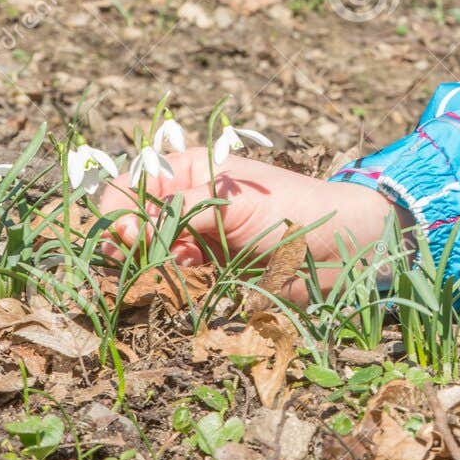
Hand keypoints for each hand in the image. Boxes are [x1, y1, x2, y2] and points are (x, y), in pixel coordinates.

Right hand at [95, 147, 408, 304]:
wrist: (341, 246)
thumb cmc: (292, 206)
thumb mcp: (233, 200)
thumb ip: (179, 212)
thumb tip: (128, 230)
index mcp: (187, 172)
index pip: (127, 187)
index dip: (119, 213)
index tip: (129, 237)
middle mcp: (184, 205)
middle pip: (130, 226)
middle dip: (129, 246)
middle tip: (146, 260)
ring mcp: (195, 241)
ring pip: (147, 259)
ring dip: (151, 270)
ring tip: (177, 272)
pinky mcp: (209, 274)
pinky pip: (173, 283)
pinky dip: (173, 287)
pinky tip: (194, 284)